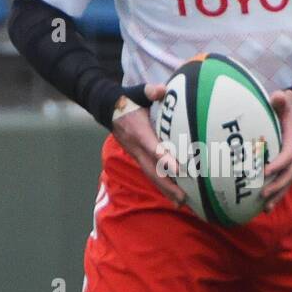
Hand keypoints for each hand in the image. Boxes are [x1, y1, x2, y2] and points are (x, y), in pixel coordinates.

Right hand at [110, 84, 188, 208]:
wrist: (108, 109)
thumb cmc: (128, 101)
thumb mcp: (137, 92)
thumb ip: (150, 91)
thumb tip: (163, 89)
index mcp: (138, 132)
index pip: (152, 147)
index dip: (164, 158)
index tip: (177, 168)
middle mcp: (136, 147)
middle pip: (152, 169)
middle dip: (167, 184)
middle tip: (183, 196)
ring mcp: (136, 155)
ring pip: (151, 175)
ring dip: (165, 190)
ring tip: (181, 202)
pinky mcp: (138, 158)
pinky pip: (151, 174)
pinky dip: (162, 185)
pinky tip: (173, 196)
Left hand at [260, 90, 291, 211]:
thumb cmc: (286, 107)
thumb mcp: (285, 100)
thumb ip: (281, 100)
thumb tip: (277, 96)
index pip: (288, 154)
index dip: (279, 163)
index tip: (266, 171)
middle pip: (289, 174)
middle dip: (277, 186)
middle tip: (262, 194)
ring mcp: (291, 162)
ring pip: (287, 182)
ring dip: (277, 196)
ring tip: (265, 208)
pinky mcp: (285, 166)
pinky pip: (282, 183)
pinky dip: (275, 195)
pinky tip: (263, 207)